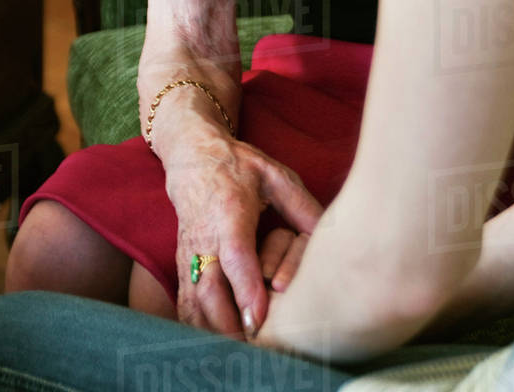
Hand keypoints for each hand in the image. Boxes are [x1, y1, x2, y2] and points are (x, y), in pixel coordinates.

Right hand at [166, 131, 321, 336]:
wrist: (193, 158)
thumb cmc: (238, 166)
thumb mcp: (274, 176)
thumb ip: (302, 206)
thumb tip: (330, 235)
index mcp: (229, 213)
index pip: (235, 257)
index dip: (245, 289)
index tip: (258, 320)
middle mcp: (205, 238)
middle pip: (209, 290)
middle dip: (228, 325)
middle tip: (253, 351)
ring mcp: (190, 254)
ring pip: (193, 303)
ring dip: (212, 333)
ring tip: (238, 356)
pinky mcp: (183, 266)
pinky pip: (186, 305)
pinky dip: (197, 329)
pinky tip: (216, 346)